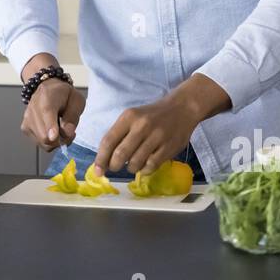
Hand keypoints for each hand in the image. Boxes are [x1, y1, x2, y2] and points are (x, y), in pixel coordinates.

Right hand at [19, 55, 84, 150]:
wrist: (47, 88)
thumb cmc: (63, 94)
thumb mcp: (76, 100)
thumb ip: (73, 117)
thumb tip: (67, 133)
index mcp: (47, 97)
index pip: (47, 113)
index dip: (51, 128)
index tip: (54, 136)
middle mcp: (33, 108)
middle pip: (45, 136)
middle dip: (60, 140)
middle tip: (69, 132)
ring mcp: (27, 119)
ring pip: (42, 142)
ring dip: (55, 142)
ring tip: (61, 129)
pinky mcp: (25, 127)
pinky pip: (39, 143)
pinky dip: (48, 141)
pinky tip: (52, 130)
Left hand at [94, 75, 229, 175]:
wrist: (182, 108)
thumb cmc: (152, 115)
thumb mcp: (133, 117)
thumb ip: (119, 135)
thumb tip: (104, 159)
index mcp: (129, 117)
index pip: (109, 141)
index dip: (100, 158)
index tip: (97, 171)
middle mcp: (142, 126)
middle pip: (121, 154)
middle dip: (114, 166)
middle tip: (115, 168)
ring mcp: (156, 137)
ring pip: (135, 162)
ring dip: (130, 168)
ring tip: (132, 165)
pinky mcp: (169, 147)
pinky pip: (151, 166)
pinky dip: (144, 170)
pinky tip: (145, 166)